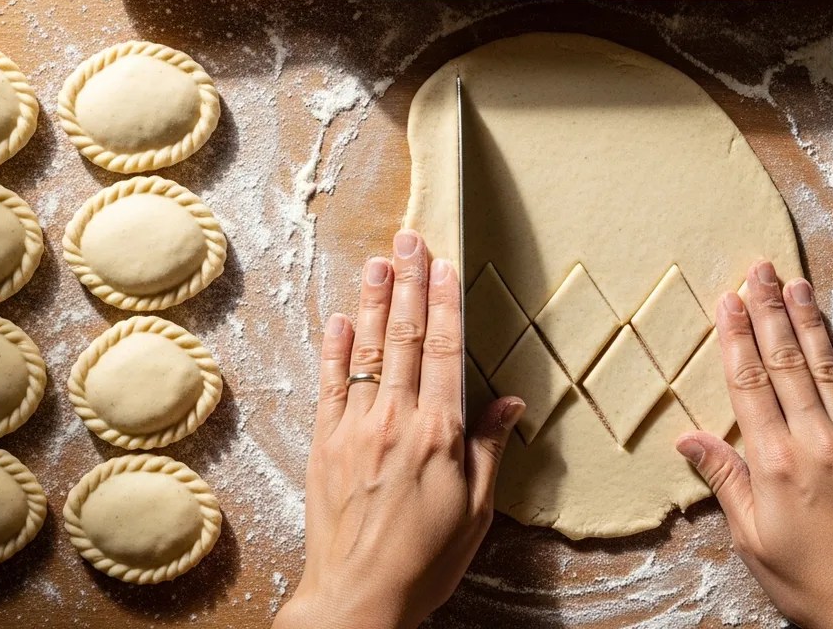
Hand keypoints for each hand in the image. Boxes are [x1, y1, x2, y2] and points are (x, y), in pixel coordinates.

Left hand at [274, 230, 524, 628]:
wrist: (357, 598)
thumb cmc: (424, 560)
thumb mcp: (477, 510)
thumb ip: (490, 448)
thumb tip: (509, 400)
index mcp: (438, 434)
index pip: (443, 350)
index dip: (444, 303)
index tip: (445, 265)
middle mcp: (395, 420)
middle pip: (403, 337)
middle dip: (409, 283)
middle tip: (410, 239)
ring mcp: (354, 429)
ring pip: (365, 350)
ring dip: (372, 301)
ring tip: (378, 260)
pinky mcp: (323, 444)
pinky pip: (329, 384)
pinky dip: (333, 348)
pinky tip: (338, 317)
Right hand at [676, 261, 832, 628]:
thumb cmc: (806, 581)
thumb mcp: (750, 538)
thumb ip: (725, 480)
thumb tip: (688, 440)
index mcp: (774, 462)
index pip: (750, 384)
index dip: (736, 338)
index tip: (728, 300)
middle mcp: (815, 441)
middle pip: (787, 363)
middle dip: (770, 312)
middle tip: (759, 270)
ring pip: (828, 368)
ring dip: (809, 323)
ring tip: (796, 283)